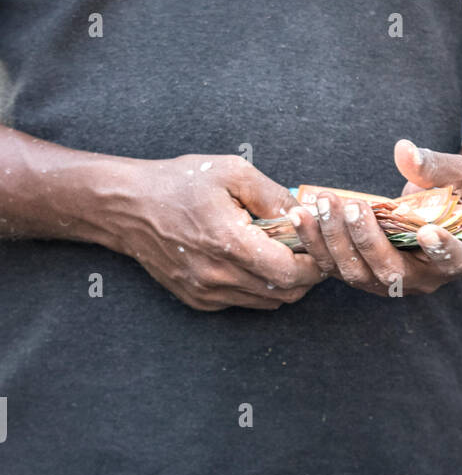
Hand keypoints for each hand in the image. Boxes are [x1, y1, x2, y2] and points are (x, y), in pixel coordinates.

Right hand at [100, 154, 323, 310]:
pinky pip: (243, 303)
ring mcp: (207, 292)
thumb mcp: (231, 171)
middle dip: (305, 277)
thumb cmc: (179, 183)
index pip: (290, 273)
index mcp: (229, 243)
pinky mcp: (199, 301)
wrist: (128, 208)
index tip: (319, 249)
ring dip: (283, 284)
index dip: (314, 265)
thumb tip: (304, 213)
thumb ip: (273, 194)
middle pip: (284, 293)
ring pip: (266, 303)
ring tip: (281, 255)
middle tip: (308, 254)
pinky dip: (257, 287)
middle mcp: (218, 275)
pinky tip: (252, 263)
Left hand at [285, 139, 461, 295]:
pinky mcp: (358, 273)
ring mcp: (385, 282)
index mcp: (452, 259)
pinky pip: (332, 265)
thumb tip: (405, 150)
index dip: (440, 250)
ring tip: (324, 203)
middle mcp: (418, 280)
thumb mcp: (453, 176)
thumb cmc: (449, 195)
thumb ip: (434, 167)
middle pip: (391, 272)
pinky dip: (315, 242)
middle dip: (368, 240)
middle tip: (354, 206)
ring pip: (356, 273)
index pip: (449, 260)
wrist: (433, 214)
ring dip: (335, 239)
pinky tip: (301, 214)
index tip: (427, 232)